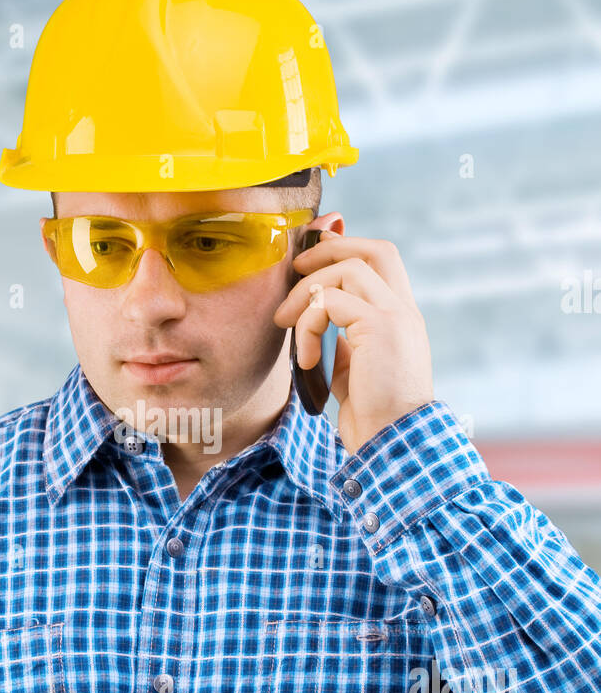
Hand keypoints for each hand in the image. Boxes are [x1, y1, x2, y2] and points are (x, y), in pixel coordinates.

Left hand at [273, 215, 434, 455]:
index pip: (381, 260)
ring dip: (308, 293)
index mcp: (402, 317)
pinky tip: (306, 359)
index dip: (347, 248)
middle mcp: (404, 311)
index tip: (312, 262)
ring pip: (347, 271)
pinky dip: (308, 326)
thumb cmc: (373, 414)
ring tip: (286, 323)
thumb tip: (317, 320)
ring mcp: (395, 316)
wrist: (394, 444)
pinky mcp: (380, 328)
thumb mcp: (354, 369)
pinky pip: (330, 304)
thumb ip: (342, 340)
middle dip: (329, 250)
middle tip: (296, 269)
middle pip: (373, 251)